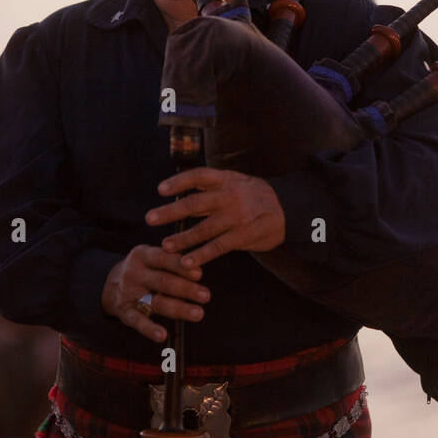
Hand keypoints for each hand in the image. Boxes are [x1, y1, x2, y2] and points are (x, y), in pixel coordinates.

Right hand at [101, 244, 209, 342]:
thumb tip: (199, 270)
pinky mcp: (124, 312)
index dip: (181, 267)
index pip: (164, 259)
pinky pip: (138, 321)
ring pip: (156, 302)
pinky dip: (149, 329)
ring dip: (179, 308)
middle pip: (163, 282)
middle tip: (206, 295)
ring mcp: (129, 293)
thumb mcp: (153, 257)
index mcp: (142, 255)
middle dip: (186, 289)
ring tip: (198, 314)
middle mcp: (134, 273)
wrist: (110, 282)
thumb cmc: (145, 268)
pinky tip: (162, 335)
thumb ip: (173, 261)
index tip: (200, 274)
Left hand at [145, 167, 285, 268]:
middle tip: (150, 218)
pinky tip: (187, 262)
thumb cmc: (252, 196)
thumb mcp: (235, 183)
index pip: (199, 176)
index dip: (179, 181)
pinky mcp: (244, 236)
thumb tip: (178, 196)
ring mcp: (238, 216)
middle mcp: (231, 195)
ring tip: (165, 246)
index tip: (160, 190)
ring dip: (182, 239)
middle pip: (195, 203)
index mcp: (226, 179)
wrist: (287, 210)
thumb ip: (209, 190)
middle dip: (170, 212)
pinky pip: (218, 247)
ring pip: (204, 228)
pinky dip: (201, 255)